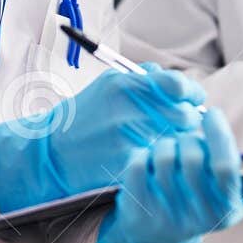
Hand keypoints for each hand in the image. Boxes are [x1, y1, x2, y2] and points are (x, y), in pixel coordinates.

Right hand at [0, 64, 204, 213]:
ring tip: (163, 143)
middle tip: (179, 126)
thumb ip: (145, 80)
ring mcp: (128, 137)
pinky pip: (162, 160)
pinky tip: (153, 160)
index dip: (191, 94)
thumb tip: (182, 86)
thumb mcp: (109, 85)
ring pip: (178, 140)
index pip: (178, 85)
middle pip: (185, 115)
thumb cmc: (84, 118)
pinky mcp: (128, 163)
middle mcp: (129, 108)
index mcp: (125, 84)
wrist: (51, 153)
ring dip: (177, 143)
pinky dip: (162, 161)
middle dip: (187, 121)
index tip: (191, 100)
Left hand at [96, 109, 242, 242]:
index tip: (212, 113)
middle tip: (190, 134)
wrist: (159, 236)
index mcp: (227, 209)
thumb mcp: (242, 198)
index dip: (218, 134)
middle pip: (192, 158)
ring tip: (172, 146)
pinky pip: (138, 165)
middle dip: (190, 136)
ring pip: (164, 157)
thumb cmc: (210, 204)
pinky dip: (144, 153)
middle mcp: (198, 216)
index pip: (225, 166)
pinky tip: (151, 159)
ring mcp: (167, 214)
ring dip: (167, 142)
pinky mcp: (138, 207)